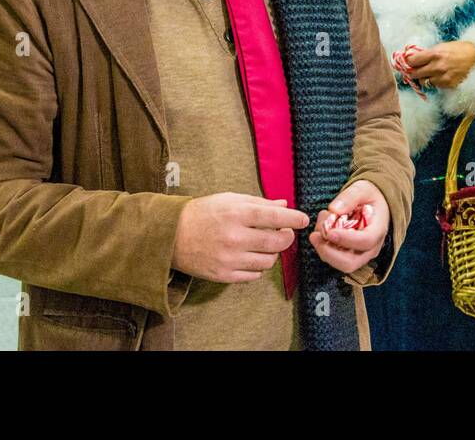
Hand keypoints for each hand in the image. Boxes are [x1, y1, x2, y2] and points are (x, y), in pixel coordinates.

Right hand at [171, 193, 308, 282]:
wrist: (171, 235)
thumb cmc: (203, 213)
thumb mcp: (229, 199)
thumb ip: (259, 203)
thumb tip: (284, 206)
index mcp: (237, 214)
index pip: (275, 218)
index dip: (294, 219)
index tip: (303, 220)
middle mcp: (235, 237)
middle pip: (277, 243)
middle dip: (287, 238)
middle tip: (284, 234)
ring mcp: (229, 259)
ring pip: (268, 261)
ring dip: (272, 253)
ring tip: (263, 244)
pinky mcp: (223, 275)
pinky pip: (254, 275)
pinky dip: (257, 266)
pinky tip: (250, 256)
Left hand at [309, 179, 389, 274]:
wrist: (372, 204)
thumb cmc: (369, 197)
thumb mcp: (362, 189)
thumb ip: (349, 197)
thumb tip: (334, 210)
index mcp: (378, 230)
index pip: (365, 241)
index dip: (346, 239)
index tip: (329, 232)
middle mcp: (370, 248)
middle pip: (350, 263)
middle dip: (328, 252)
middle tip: (315, 235)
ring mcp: (359, 254)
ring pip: (338, 263)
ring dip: (323, 247)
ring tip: (320, 224)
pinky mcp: (347, 255)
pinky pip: (332, 257)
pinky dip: (322, 245)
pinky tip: (321, 226)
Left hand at [405, 41, 474, 89]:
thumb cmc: (459, 49)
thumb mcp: (442, 46)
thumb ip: (428, 53)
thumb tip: (414, 58)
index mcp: (435, 54)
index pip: (413, 61)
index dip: (408, 62)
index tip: (408, 63)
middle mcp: (437, 66)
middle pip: (415, 73)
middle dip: (412, 72)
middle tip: (412, 71)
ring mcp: (442, 77)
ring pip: (423, 81)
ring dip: (423, 78)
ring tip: (428, 73)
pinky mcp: (448, 84)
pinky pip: (434, 85)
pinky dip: (434, 82)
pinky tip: (439, 76)